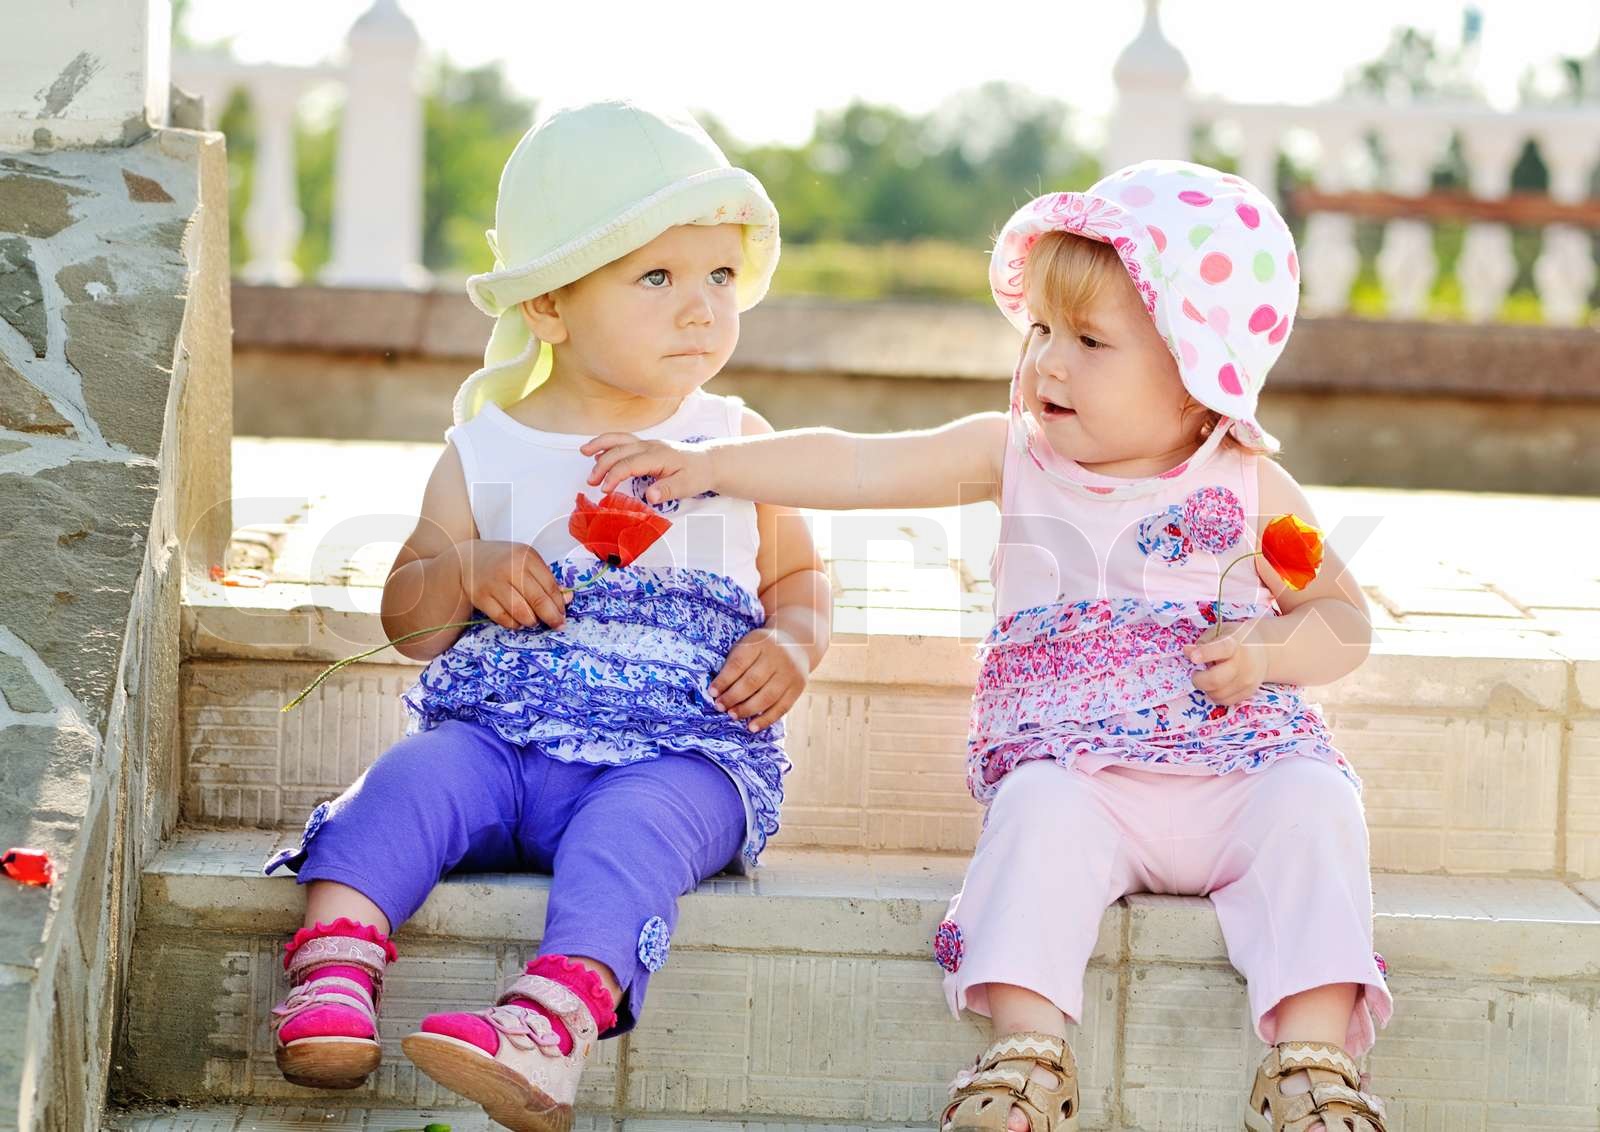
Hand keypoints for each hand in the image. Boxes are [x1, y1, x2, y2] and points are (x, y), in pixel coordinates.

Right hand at [457, 539, 571, 629]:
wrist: (469, 558)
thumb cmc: (504, 561)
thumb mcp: (527, 562)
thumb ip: (547, 579)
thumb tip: (568, 599)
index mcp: (526, 557)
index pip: (550, 586)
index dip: (559, 605)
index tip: (563, 615)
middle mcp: (511, 568)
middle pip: (538, 601)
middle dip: (551, 617)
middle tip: (557, 625)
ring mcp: (494, 583)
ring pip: (521, 613)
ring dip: (532, 621)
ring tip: (533, 620)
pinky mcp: (480, 597)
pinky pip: (503, 619)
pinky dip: (514, 624)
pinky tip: (517, 620)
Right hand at [581, 432, 716, 504]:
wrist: (709, 462)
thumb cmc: (698, 474)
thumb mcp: (687, 486)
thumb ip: (668, 490)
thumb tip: (649, 496)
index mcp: (659, 456)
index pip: (630, 463)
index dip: (615, 475)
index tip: (604, 490)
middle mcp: (651, 446)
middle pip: (620, 450)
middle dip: (602, 465)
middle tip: (591, 482)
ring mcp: (648, 444)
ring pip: (620, 439)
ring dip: (601, 445)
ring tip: (584, 452)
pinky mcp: (646, 446)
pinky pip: (624, 441)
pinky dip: (608, 444)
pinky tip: (598, 453)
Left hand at [710, 626, 809, 731]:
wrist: (797, 644)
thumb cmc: (762, 649)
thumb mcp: (748, 645)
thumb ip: (734, 664)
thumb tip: (717, 692)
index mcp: (759, 643)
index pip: (739, 663)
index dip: (724, 679)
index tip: (712, 692)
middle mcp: (776, 657)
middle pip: (752, 681)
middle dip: (733, 697)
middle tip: (720, 706)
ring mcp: (789, 673)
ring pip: (767, 696)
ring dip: (747, 709)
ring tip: (732, 715)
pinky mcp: (798, 688)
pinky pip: (781, 708)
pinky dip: (766, 720)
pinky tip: (752, 727)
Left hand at [1184, 621, 1268, 706]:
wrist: (1264, 651)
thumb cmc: (1236, 639)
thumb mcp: (1220, 632)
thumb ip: (1202, 642)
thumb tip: (1187, 651)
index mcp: (1235, 644)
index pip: (1221, 649)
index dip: (1205, 654)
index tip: (1192, 658)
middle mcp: (1243, 664)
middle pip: (1216, 680)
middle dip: (1198, 679)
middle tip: (1196, 673)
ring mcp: (1247, 681)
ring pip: (1217, 694)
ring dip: (1206, 688)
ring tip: (1208, 677)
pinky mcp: (1248, 693)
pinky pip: (1225, 701)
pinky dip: (1215, 695)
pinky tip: (1217, 685)